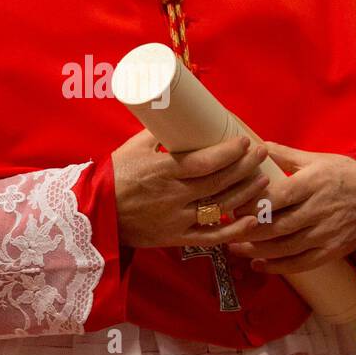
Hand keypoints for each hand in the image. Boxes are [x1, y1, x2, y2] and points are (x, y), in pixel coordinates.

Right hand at [111, 129, 270, 249]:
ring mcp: (176, 220)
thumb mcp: (132, 149)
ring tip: (262, 180)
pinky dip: (233, 231)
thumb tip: (178, 116)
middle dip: (244, 167)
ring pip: (219, 207)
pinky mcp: (175, 239)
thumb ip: (157, 134)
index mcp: (162, 172)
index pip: (204, 162)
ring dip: (244, 193)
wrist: (92, 214)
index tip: (245, 142)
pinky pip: (210, 237)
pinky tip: (251, 221)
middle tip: (261, 153)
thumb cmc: (112, 177)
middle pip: (218, 182)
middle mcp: (173, 196)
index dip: (229, 153)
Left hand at [227, 141, 355, 274]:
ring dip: (258, 251)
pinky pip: (301, 263)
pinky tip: (259, 264)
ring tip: (236, 248)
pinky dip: (278, 267)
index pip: (279, 196)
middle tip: (228, 229)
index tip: (234, 205)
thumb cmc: (345, 174)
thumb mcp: (317, 159)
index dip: (254, 204)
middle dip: (250, 230)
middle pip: (278, 226)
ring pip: (286, 247)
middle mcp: (319, 210)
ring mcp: (326, 233)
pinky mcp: (331, 251)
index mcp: (313, 183)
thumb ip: (286, 155)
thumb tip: (256, 144)